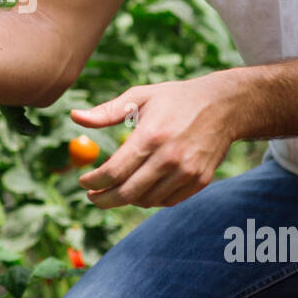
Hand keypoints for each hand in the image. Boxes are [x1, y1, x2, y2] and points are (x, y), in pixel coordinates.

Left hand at [70, 73, 237, 208]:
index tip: (83, 182)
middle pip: (126, 193)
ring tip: (117, 190)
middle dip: (103, 200)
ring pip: (146, 201)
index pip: (113, 172)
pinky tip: (141, 188)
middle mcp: (169, 158)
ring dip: (126, 200)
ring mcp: (186, 172)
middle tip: (92, 197)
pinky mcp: (199, 180)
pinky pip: (167, 201)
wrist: (223, 106)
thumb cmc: (175, 98)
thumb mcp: (140, 96)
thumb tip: (74, 117)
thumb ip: (106, 111)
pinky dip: (150, 200)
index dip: (93, 182)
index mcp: (150, 136)